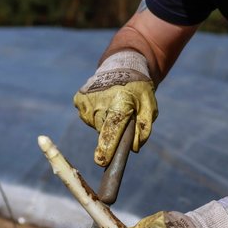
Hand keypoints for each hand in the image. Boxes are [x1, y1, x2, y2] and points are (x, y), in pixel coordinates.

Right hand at [74, 50, 156, 165]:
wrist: (122, 65)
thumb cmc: (139, 89)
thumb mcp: (149, 107)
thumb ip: (144, 129)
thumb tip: (134, 148)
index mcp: (119, 102)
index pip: (111, 130)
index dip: (107, 148)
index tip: (101, 161)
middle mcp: (100, 101)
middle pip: (103, 131)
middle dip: (112, 132)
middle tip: (121, 117)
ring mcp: (86, 100)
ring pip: (95, 124)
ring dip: (104, 122)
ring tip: (113, 107)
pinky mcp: (78, 99)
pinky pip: (87, 117)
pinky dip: (96, 115)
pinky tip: (103, 103)